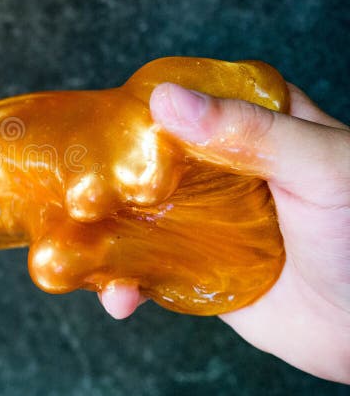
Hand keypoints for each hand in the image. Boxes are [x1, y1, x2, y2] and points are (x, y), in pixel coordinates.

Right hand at [99, 81, 349, 383]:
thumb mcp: (321, 166)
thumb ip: (250, 132)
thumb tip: (164, 100)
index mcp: (255, 124)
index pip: (187, 98)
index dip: (139, 106)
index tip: (95, 120)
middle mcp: (221, 168)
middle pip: (148, 158)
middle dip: (107, 175)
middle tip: (75, 188)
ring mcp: (203, 220)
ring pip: (137, 215)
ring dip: (102, 232)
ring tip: (76, 245)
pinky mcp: (193, 270)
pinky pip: (145, 270)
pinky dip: (123, 284)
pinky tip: (118, 297)